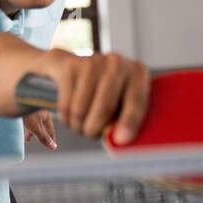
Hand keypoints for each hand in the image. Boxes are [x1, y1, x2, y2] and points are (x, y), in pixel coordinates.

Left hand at [23, 110, 56, 149]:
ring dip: (32, 133)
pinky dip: (26, 127)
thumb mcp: (36, 127)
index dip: (50, 140)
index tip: (52, 147)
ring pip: (34, 124)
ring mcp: (33, 111)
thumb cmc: (27, 113)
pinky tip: (20, 127)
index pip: (51, 131)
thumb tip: (53, 147)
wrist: (17, 99)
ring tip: (27, 140)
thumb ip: (44, 137)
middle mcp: (41, 113)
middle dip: (41, 137)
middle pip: (43, 128)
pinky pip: (28, 120)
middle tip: (42, 144)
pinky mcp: (25, 110)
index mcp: (46, 117)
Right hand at [34, 49, 148, 142]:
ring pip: (81, 109)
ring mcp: (93, 62)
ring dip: (78, 126)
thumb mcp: (121, 101)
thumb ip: (124, 119)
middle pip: (105, 107)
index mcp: (138, 73)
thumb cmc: (104, 90)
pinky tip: (69, 116)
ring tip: (80, 125)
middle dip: (94, 129)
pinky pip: (65, 105)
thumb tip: (118, 140)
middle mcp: (117, 63)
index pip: (136, 102)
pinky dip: (66, 118)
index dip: (128, 123)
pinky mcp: (70, 67)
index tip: (120, 141)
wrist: (71, 65)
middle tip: (90, 135)